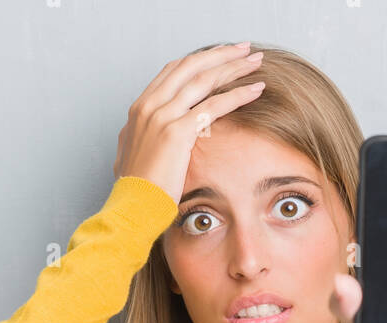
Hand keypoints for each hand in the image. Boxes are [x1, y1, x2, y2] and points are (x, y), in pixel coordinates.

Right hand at [112, 41, 266, 203]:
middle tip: (245, 49)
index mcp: (140, 109)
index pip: (174, 71)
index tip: (222, 55)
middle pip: (190, 66)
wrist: (130, 209)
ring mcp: (160, 117)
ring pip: (204, 79)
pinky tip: (256, 90)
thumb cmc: (138, 192)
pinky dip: (238, 94)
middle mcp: (149, 106)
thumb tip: (155, 139)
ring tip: (256, 61)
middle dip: (221, 53)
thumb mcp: (137, 156)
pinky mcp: (176, 133)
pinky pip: (213, 106)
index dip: (201, 59)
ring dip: (233, 67)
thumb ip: (148, 139)